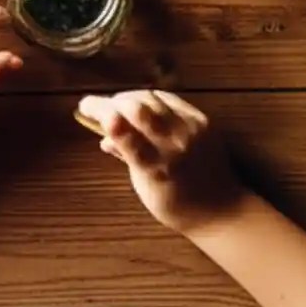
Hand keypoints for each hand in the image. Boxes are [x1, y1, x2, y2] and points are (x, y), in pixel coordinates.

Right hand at [78, 90, 248, 233]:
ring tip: (117, 104)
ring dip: (131, 97)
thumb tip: (105, 138)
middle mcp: (176, 145)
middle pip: (139, 107)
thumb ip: (127, 158)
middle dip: (113, 100)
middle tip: (99, 104)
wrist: (221, 209)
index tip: (84, 106)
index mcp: (156, 167)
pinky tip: (141, 104)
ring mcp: (192, 130)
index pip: (124, 133)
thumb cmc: (176, 205)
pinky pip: (172, 100)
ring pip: (154, 98)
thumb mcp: (144, 187)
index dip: (102, 113)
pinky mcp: (204, 120)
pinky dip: (152, 99)